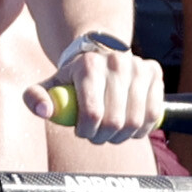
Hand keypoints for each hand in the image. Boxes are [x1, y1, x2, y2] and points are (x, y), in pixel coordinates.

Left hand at [57, 31, 166, 148]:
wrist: (99, 55)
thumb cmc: (73, 78)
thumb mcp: (49, 85)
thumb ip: (35, 98)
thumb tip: (46, 111)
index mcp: (88, 65)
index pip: (92, 113)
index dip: (87, 131)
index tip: (82, 132)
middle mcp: (116, 62)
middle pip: (115, 121)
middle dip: (103, 137)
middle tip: (96, 135)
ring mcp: (139, 66)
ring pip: (135, 121)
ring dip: (122, 136)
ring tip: (111, 131)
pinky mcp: (155, 72)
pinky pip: (154, 114)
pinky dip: (141, 128)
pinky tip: (130, 127)